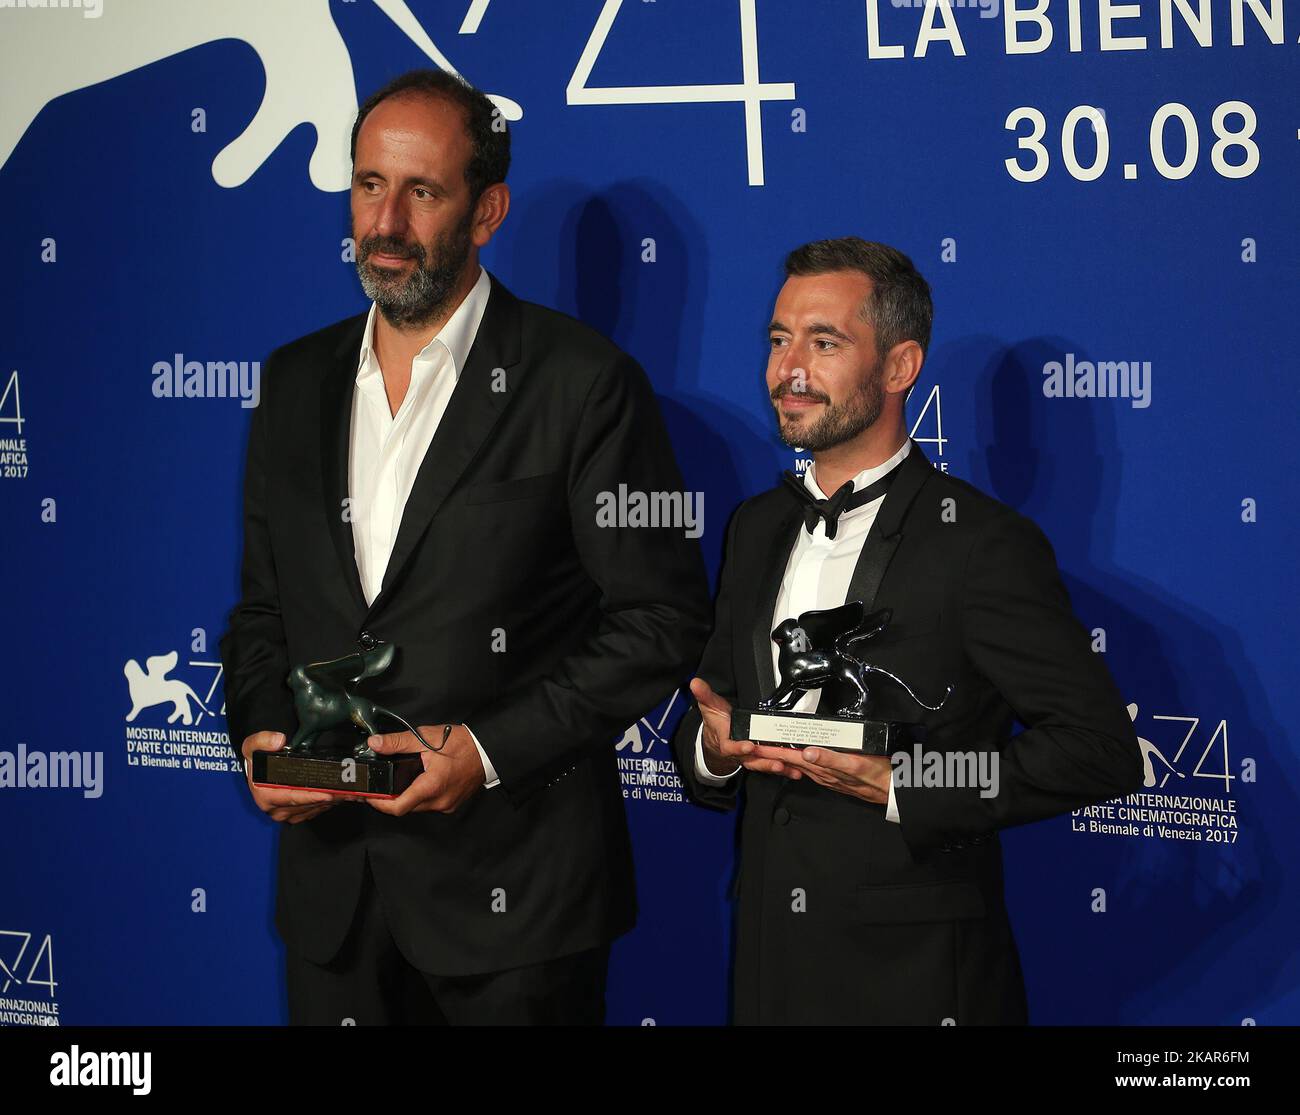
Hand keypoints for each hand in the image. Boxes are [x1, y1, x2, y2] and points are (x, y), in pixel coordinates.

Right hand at [241, 731, 358, 822]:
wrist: (258, 771)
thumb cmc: (256, 761)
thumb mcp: (251, 747)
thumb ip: (261, 741)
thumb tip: (278, 741)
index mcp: (265, 796)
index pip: (292, 797)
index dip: (310, 795)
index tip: (327, 793)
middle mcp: (276, 809)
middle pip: (307, 804)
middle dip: (328, 797)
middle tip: (348, 790)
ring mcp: (288, 813)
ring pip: (315, 808)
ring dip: (332, 800)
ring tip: (350, 791)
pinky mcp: (298, 814)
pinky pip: (317, 810)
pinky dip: (330, 802)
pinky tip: (342, 793)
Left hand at [365, 724, 485, 816]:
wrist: (488, 750)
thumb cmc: (461, 743)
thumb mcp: (427, 738)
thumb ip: (399, 742)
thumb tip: (374, 743)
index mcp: (430, 787)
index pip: (397, 807)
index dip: (378, 803)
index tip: (367, 794)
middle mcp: (438, 802)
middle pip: (405, 808)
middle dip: (390, 798)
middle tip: (380, 783)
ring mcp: (446, 805)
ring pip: (417, 807)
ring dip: (406, 796)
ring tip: (400, 778)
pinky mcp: (452, 804)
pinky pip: (429, 805)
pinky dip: (420, 796)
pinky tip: (420, 780)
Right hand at [690, 678, 804, 780]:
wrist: (716, 741)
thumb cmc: (716, 723)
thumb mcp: (709, 706)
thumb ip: (704, 694)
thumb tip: (695, 683)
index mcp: (726, 741)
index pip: (730, 746)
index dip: (739, 747)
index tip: (748, 746)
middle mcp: (738, 753)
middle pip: (751, 759)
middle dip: (765, 761)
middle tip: (778, 762)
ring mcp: (749, 758)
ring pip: (763, 764)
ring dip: (776, 767)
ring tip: (789, 768)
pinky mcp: (759, 760)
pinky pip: (771, 765)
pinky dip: (784, 770)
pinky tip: (796, 772)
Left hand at [748, 743, 891, 802]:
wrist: (893, 790)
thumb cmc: (877, 775)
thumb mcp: (854, 764)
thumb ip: (830, 759)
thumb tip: (807, 754)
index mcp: (824, 767)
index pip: (791, 757)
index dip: (773, 751)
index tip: (756, 744)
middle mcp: (822, 773)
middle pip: (791, 761)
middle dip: (771, 754)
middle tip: (753, 746)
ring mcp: (828, 777)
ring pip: (800, 766)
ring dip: (784, 759)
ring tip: (768, 751)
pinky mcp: (836, 778)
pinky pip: (813, 770)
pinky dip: (802, 764)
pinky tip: (800, 760)